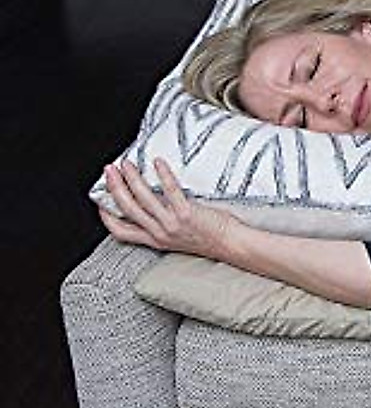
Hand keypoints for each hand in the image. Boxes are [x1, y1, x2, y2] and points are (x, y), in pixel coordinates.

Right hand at [97, 158, 237, 257]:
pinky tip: (158, 162)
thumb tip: (155, 201)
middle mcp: (160, 234)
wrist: (232, 245)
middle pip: (127, 209)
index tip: (100, 199)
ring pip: (143, 199)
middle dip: (114, 187)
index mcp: (156, 240)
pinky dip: (163, 175)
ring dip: (132, 179)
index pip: (121, 232)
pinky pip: (171, 191)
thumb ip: (164, 223)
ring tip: (126, 164)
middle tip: (109, 170)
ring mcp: (172, 225)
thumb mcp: (179, 236)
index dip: (107, 216)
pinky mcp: (186, 215)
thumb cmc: (211, 237)